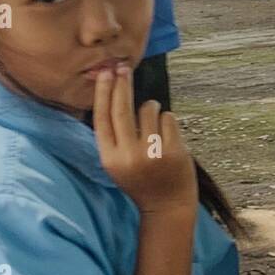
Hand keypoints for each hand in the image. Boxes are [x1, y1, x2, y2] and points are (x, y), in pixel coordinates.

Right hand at [93, 64, 197, 214]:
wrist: (167, 205)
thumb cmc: (142, 178)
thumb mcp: (118, 162)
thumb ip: (115, 135)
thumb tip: (114, 93)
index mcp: (110, 158)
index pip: (102, 118)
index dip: (103, 93)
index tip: (105, 73)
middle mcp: (128, 156)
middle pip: (122, 109)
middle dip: (122, 84)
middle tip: (122, 68)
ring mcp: (151, 153)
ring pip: (149, 109)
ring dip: (152, 108)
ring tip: (154, 125)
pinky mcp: (173, 151)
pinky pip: (169, 117)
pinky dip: (168, 120)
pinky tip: (168, 136)